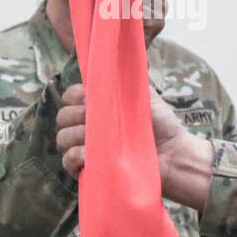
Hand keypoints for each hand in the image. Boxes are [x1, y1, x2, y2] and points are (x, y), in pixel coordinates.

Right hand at [57, 83, 186, 178]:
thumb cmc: (161, 124)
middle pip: (62, 117)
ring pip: (62, 138)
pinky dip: (74, 156)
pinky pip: (67, 161)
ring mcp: (86, 149)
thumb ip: (124, 81)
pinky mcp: (89, 170)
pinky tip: (88, 155)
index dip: (73, 96)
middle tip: (94, 119)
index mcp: (98, 107)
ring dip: (74, 135)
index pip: (70, 97)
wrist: (174, 154)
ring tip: (95, 138)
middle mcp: (88, 127)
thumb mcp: (144, 95)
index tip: (87, 98)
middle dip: (74, 115)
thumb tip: (106, 66)